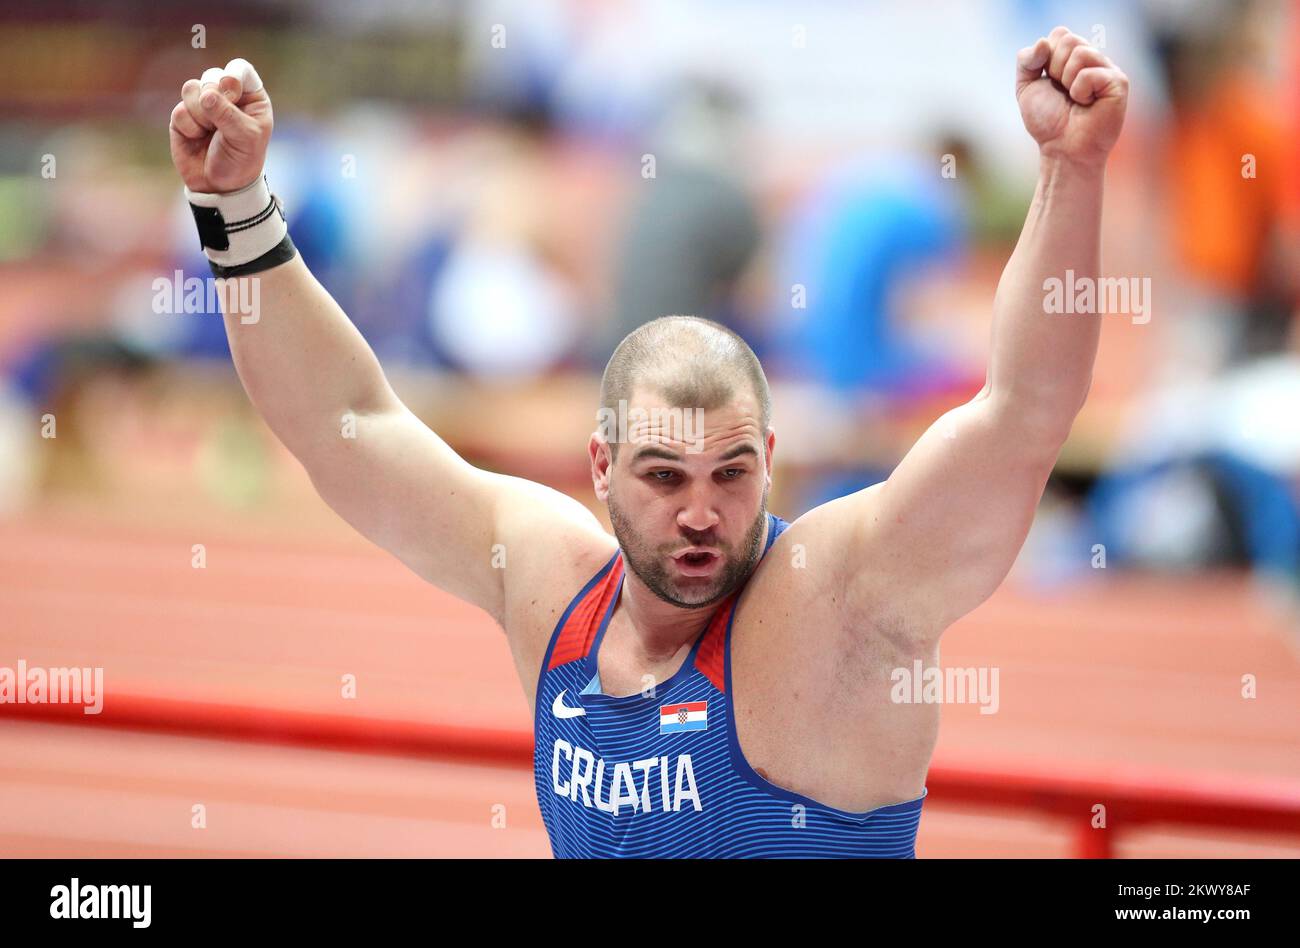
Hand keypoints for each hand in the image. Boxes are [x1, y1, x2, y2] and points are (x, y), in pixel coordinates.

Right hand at [168, 58, 272, 193]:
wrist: (219, 186)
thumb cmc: (241, 160)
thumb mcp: (245, 139)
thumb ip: (228, 114)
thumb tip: (206, 95)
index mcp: (250, 96)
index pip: (239, 69)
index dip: (232, 77)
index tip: (233, 93)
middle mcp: (227, 95)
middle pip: (212, 75)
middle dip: (215, 98)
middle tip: (222, 123)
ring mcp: (203, 103)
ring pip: (192, 88)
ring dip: (201, 114)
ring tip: (211, 132)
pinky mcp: (183, 115)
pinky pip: (180, 110)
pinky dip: (189, 126)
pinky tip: (198, 138)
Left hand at [1016, 27, 1127, 165]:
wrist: (1062, 149)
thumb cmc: (1048, 121)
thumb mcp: (1026, 87)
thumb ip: (1026, 60)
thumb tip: (1043, 42)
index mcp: (1074, 57)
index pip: (1060, 34)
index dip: (1046, 57)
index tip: (1049, 81)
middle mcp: (1094, 59)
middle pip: (1069, 40)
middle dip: (1055, 69)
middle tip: (1062, 92)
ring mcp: (1108, 69)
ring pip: (1080, 53)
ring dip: (1067, 81)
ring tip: (1075, 99)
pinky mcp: (1118, 82)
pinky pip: (1089, 73)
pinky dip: (1080, 91)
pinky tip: (1087, 104)